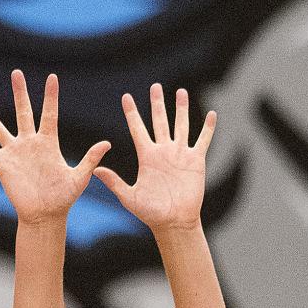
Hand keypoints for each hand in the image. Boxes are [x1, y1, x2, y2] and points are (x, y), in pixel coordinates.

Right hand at [0, 70, 110, 224]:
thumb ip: (90, 159)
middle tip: (16, 73)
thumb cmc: (63, 198)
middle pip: (23, 112)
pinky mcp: (3, 164)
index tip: (52, 77)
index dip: (51, 96)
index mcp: (48, 143)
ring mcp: (15, 152)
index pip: (49, 114)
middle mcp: (30, 143)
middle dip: (20, 93)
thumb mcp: (79, 178)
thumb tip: (107, 143)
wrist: (45, 216)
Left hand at [94, 84, 215, 231]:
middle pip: (159, 121)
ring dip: (181, 109)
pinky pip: (203, 140)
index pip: (137, 129)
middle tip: (155, 86)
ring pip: (181, 125)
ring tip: (180, 92)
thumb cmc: (151, 213)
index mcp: (147, 156)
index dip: (131, 113)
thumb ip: (114, 182)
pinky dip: (208, 128)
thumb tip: (96, 171)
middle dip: (157, 104)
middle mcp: (163, 151)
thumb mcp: (129, 197)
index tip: (126, 97)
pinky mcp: (196, 161)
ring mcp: (180, 155)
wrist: (174, 222)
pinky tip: (212, 115)